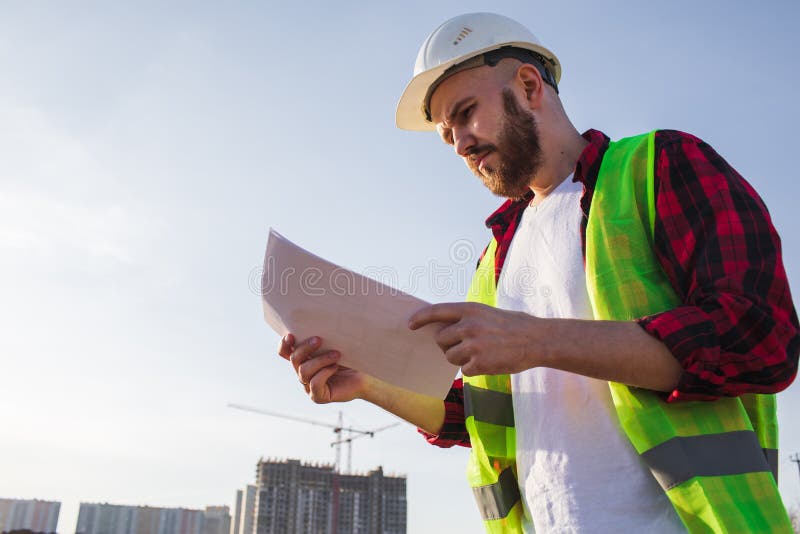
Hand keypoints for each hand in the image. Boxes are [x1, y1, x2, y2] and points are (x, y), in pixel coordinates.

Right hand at [278, 333, 368, 403]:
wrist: (366, 377)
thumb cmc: (350, 358)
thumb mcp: (334, 344)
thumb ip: (322, 338)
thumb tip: (316, 322)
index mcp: (304, 358)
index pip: (284, 352)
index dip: (284, 345)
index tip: (291, 335)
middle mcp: (303, 372)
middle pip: (294, 359)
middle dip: (305, 348)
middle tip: (319, 339)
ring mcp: (308, 386)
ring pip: (304, 371)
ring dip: (320, 360)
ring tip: (336, 354)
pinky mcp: (318, 396)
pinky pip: (314, 383)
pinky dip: (324, 373)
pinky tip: (335, 367)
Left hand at [408, 302, 540, 375]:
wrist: (537, 340)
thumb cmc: (513, 325)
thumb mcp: (487, 313)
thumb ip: (466, 319)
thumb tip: (443, 330)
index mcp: (470, 309)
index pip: (436, 311)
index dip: (420, 318)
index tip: (410, 324)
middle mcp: (468, 325)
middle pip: (440, 340)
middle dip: (447, 345)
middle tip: (464, 345)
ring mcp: (473, 345)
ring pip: (450, 357)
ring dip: (460, 358)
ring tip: (480, 353)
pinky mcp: (479, 363)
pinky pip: (464, 370)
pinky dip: (473, 369)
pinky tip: (489, 362)